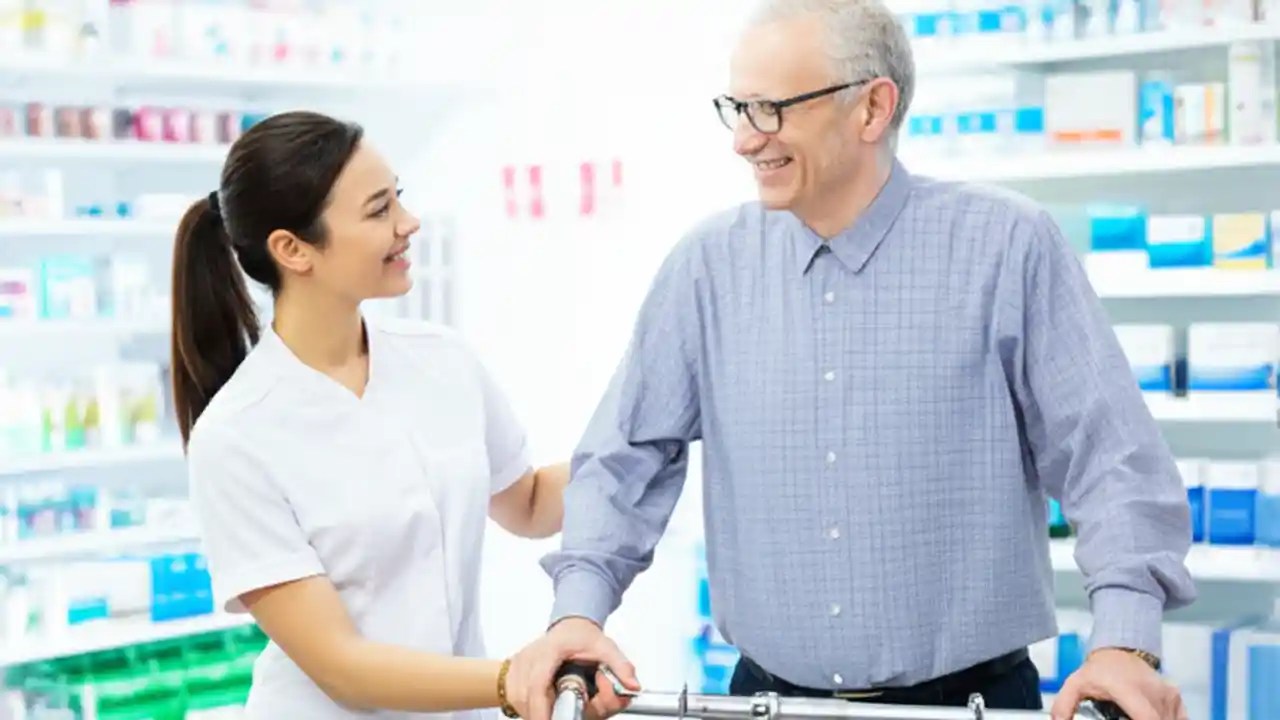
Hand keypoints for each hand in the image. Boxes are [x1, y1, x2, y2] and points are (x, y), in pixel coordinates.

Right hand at [505, 617, 639, 719]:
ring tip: (559, 700)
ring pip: (521, 702)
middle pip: (526, 698)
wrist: (569, 626)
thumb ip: (620, 666)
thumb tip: (632, 686)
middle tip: (564, 711)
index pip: (538, 684)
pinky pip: (517, 699)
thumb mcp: (606, 647)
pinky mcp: (512, 675)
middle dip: (545, 713)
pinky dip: (531, 706)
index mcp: (550, 649)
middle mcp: (529, 658)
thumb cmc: (582, 636)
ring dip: (538, 711)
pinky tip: (547, 698)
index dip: (541, 709)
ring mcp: (517, 666)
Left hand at [1051, 649, 1186, 719]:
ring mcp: (1167, 694)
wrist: (1119, 651)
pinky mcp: (1176, 697)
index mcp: (1128, 689)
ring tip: (1133, 715)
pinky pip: (1178, 718)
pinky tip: (1150, 717)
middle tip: (1124, 717)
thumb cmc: (1098, 671)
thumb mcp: (1075, 685)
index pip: (1147, 719)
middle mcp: (1152, 691)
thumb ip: (1064, 706)